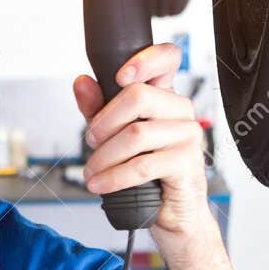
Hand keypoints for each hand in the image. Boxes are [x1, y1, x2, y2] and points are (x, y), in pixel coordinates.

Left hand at [73, 41, 214, 247]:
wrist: (170, 212)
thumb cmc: (146, 172)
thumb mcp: (114, 136)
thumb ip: (98, 108)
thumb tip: (81, 82)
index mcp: (165, 95)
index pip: (168, 57)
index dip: (145, 59)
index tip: (119, 76)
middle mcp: (180, 110)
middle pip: (139, 96)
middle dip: (104, 121)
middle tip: (91, 141)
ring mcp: (188, 135)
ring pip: (136, 133)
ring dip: (104, 156)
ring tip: (92, 171)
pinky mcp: (186, 162)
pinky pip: (142, 165)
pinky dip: (114, 176)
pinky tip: (100, 184)